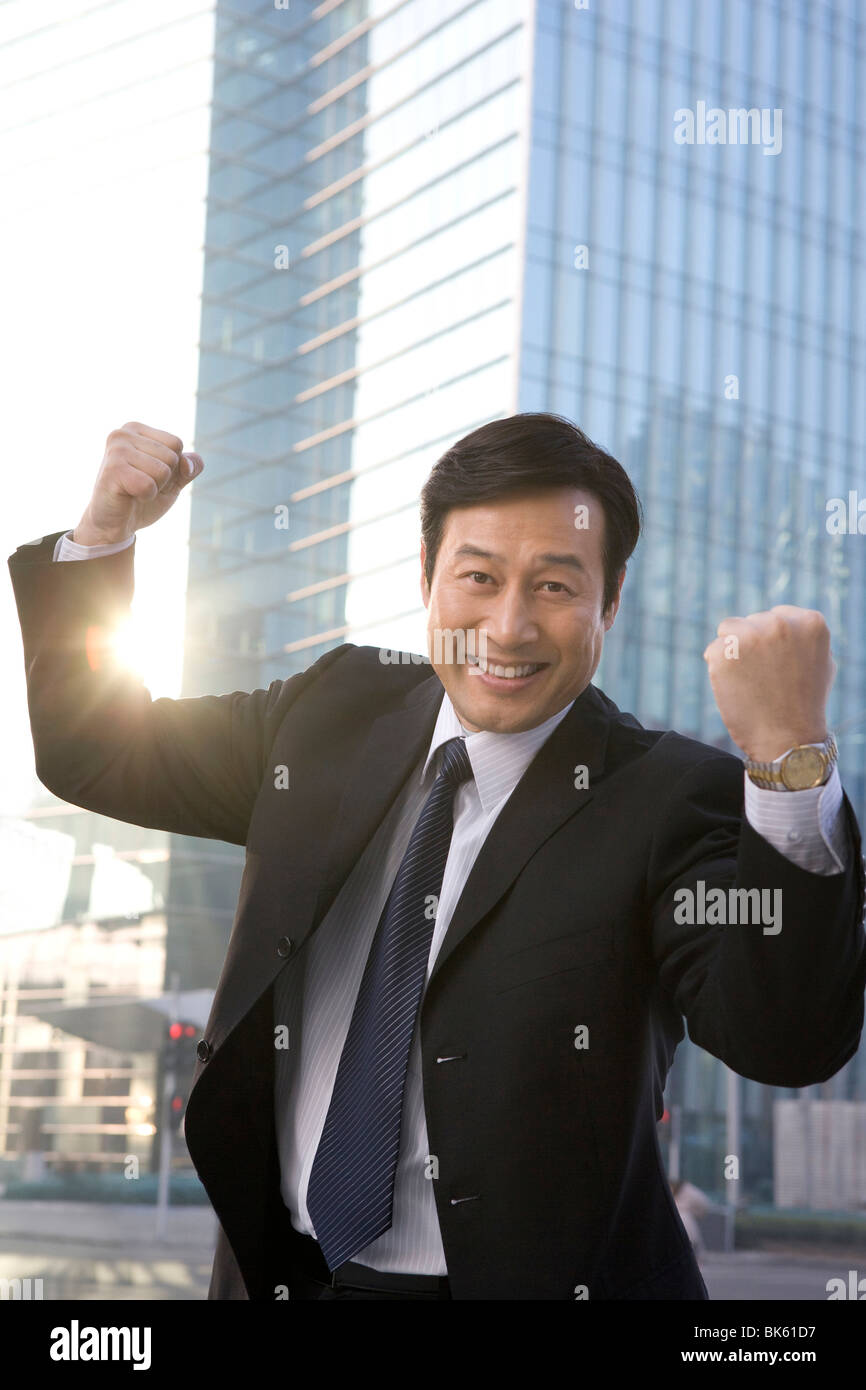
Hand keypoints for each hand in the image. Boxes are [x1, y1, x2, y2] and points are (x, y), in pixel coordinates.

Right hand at [73, 422, 202, 544]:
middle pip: (172, 457)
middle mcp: (123, 433)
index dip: (172, 468)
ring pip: (163, 471)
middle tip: (140, 485)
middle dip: (163, 479)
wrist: (114, 523)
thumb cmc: (142, 497)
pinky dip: (145, 496)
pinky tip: (129, 495)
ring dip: (154, 488)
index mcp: (136, 429)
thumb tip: (187, 463)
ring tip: (134, 490)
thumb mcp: (174, 480)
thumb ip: (190, 467)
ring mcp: (116, 450)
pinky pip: (149, 485)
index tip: (149, 475)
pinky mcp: (112, 470)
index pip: (176, 444)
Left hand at [703, 605, 835, 760]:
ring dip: (732, 650)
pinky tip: (735, 688)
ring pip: (728, 630)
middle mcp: (780, 623)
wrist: (788, 741)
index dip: (773, 643)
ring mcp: (750, 636)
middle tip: (763, 678)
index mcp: (809, 622)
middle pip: (752, 622)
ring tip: (748, 680)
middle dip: (753, 646)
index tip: (777, 665)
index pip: (776, 616)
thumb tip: (779, 618)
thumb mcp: (819, 661)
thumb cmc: (805, 704)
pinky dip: (718, 668)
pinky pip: (713, 651)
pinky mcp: (724, 653)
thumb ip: (800, 637)